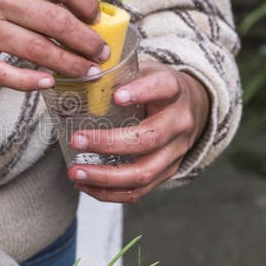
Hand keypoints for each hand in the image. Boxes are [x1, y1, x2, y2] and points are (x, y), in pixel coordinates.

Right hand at [0, 0, 109, 90]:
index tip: (96, 17)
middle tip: (101, 53)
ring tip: (86, 71)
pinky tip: (48, 83)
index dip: (88, 4)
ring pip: (37, 51)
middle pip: (56, 22)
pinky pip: (4, 74)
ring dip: (68, 64)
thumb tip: (79, 3)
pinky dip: (29, 82)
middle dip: (86, 41)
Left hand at [67, 62, 210, 202]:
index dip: (141, 92)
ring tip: (75, 172)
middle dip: (109, 143)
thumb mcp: (144, 71)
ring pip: (144, 172)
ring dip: (105, 177)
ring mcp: (176, 152)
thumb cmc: (156, 88)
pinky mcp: (168, 172)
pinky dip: (109, 193)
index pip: (163, 88)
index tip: (116, 97)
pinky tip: (85, 185)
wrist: (191, 108)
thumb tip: (77, 77)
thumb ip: (117, 75)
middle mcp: (179, 123)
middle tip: (76, 140)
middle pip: (149, 138)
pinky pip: (139, 191)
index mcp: (174, 91)